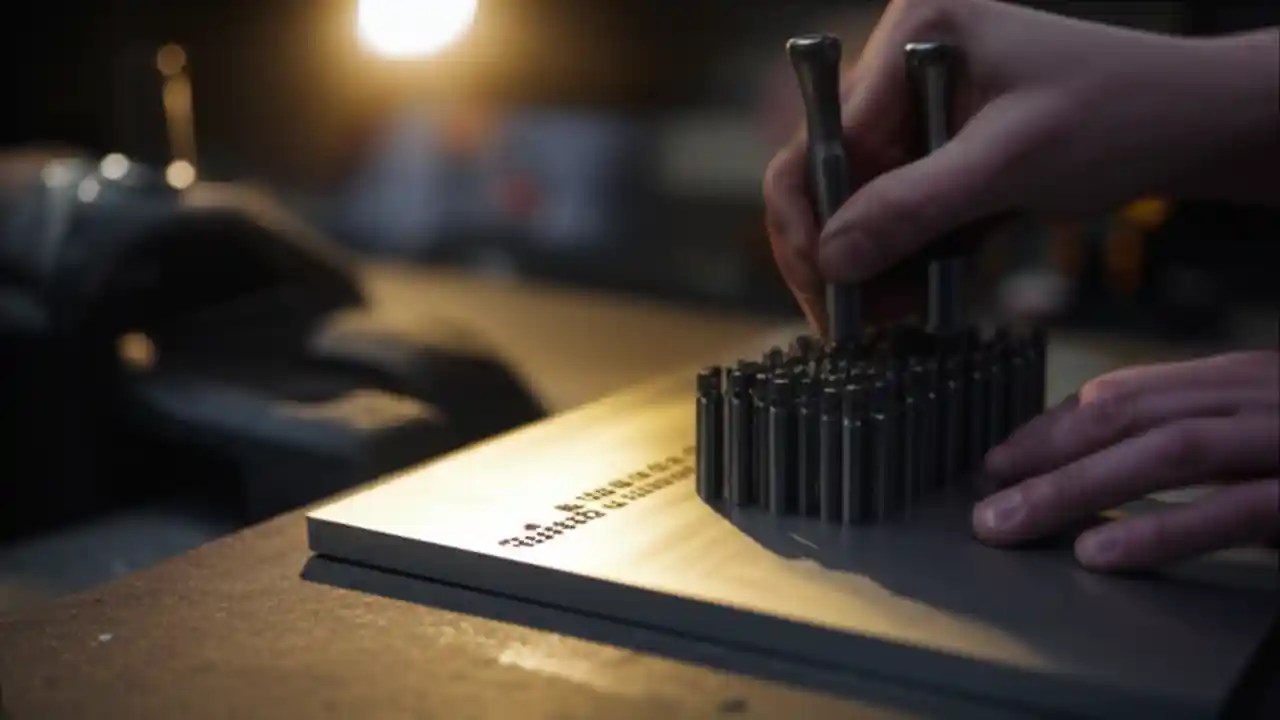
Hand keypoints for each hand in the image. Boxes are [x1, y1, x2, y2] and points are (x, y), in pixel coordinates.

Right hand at [763, 0, 1278, 332]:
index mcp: (913, 33)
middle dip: (835, 251)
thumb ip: (914, 206)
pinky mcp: (938, 150)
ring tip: (893, 316)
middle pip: (826, 171)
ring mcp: (918, 110)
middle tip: (850, 321)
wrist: (1191, 126)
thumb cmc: (1121, 115)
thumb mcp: (1011, 162)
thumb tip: (831, 259)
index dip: (812, 220)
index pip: (825, 137)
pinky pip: (894, 211)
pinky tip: (916, 294)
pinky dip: (900, 257)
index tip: (828, 292)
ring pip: (854, 201)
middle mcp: (902, 65)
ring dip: (867, 265)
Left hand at [975, 351, 1279, 570]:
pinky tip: (1098, 553)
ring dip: (1074, 488)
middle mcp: (1261, 396)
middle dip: (1045, 453)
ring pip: (1167, 453)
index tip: (1003, 459)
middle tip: (985, 495)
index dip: (1054, 426)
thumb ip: (1207, 442)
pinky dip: (1159, 530)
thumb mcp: (1266, 432)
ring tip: (1010, 523)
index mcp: (1243, 379)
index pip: (1127, 393)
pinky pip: (1232, 510)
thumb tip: (1114, 466)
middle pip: (1130, 416)